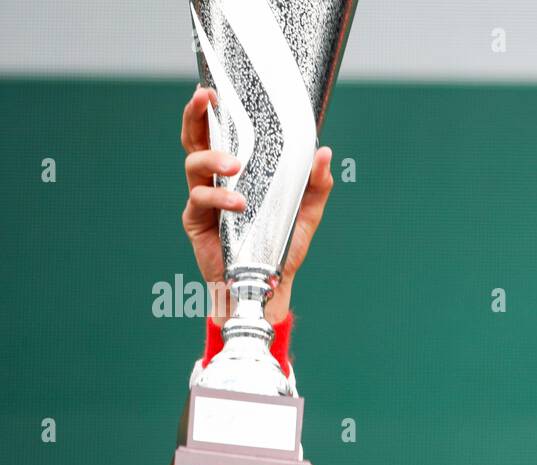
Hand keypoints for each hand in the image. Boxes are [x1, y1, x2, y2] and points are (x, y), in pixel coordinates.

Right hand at [180, 84, 334, 325]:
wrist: (270, 286)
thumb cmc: (282, 247)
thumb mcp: (305, 213)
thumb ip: (316, 185)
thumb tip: (324, 152)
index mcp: (236, 172)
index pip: (219, 134)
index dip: (210, 110)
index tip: (212, 88)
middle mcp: (214, 180)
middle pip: (194, 139)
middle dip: (195, 116)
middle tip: (205, 99)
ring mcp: (203, 200)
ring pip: (194, 165)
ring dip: (213, 158)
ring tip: (235, 166)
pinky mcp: (197, 222)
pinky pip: (200, 199)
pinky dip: (219, 196)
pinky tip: (238, 202)